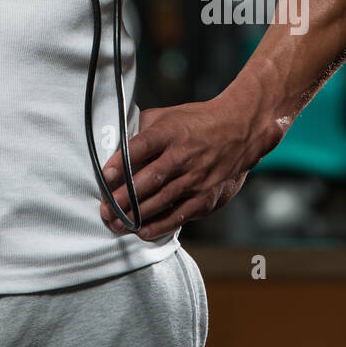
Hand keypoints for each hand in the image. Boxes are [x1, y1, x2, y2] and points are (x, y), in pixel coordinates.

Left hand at [99, 99, 251, 240]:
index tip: (104, 177)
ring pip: (161, 200)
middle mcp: (182, 156)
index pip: (139, 148)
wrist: (240, 130)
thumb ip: (141, 129)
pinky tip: (142, 231)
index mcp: (169, 133)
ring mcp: (195, 178)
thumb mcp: (166, 115)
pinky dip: (160, 225)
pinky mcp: (206, 197)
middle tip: (105, 210)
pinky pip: (180, 215)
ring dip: (135, 215)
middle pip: (147, 180)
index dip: (120, 164)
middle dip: (122, 198)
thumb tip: (117, 145)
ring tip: (116, 223)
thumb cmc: (197, 122)